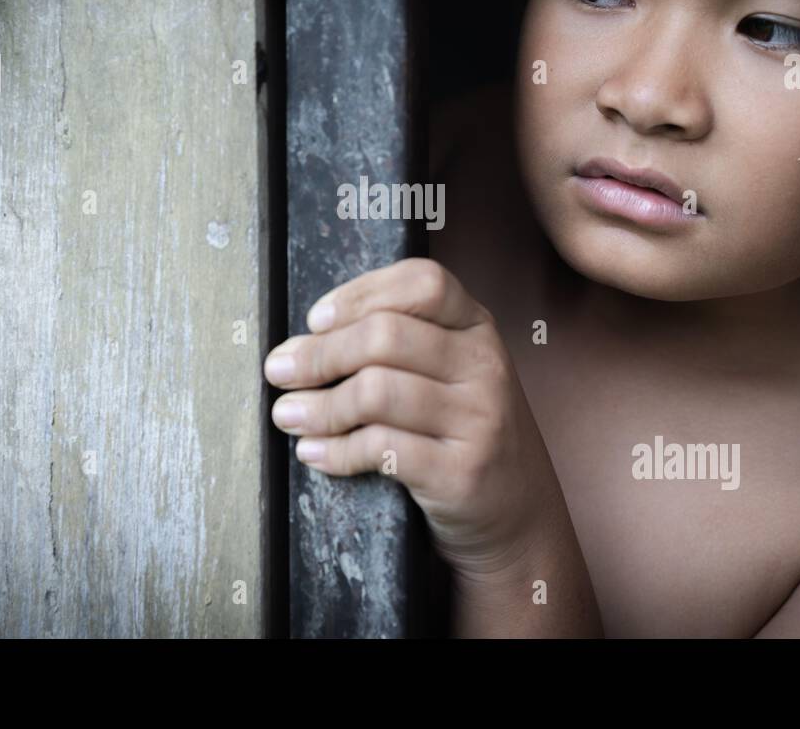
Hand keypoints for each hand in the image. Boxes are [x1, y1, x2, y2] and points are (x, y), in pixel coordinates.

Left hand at [263, 257, 565, 578]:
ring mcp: (478, 420)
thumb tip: (308, 339)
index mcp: (477, 328)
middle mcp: (484, 366)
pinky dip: (334, 451)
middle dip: (318, 354)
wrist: (520, 516)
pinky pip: (381, 449)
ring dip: (317, 406)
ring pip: (375, 392)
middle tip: (280, 370)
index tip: (315, 319)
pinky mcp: (461, 473)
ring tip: (288, 414)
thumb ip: (405, 344)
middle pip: (385, 336)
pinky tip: (313, 453)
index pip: (422, 282)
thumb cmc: (465, 435)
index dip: (360, 294)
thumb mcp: (454, 375)